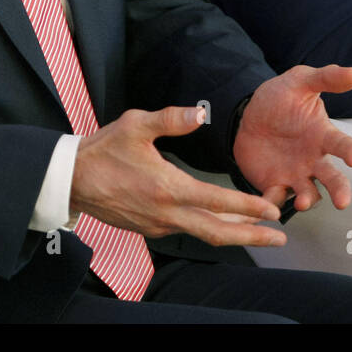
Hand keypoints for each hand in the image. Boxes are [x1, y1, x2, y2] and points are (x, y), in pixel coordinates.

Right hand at [71, 106, 287, 247]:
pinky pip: (186, 230)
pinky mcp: (150, 228)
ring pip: (203, 233)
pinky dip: (209, 228)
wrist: (71, 180)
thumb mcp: (135, 125)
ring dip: (232, 233)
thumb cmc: (103, 150)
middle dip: (251, 236)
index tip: (272, 211)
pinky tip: (221, 222)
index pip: (217, 201)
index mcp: (168, 188)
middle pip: (217, 232)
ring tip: (258, 231)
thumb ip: (170, 119)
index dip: (248, 207)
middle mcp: (167, 213)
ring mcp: (158, 224)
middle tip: (279, 239)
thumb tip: (200, 113)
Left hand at [233, 64, 351, 212]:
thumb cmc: (282, 98)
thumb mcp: (301, 81)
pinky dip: (273, 204)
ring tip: (301, 201)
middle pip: (333, 179)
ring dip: (307, 200)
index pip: (343, 145)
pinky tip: (268, 206)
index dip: (351, 152)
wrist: (250, 115)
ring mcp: (296, 175)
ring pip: (309, 194)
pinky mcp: (274, 185)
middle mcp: (315, 160)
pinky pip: (275, 198)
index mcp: (324, 136)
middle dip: (340, 190)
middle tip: (343, 201)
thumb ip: (327, 78)